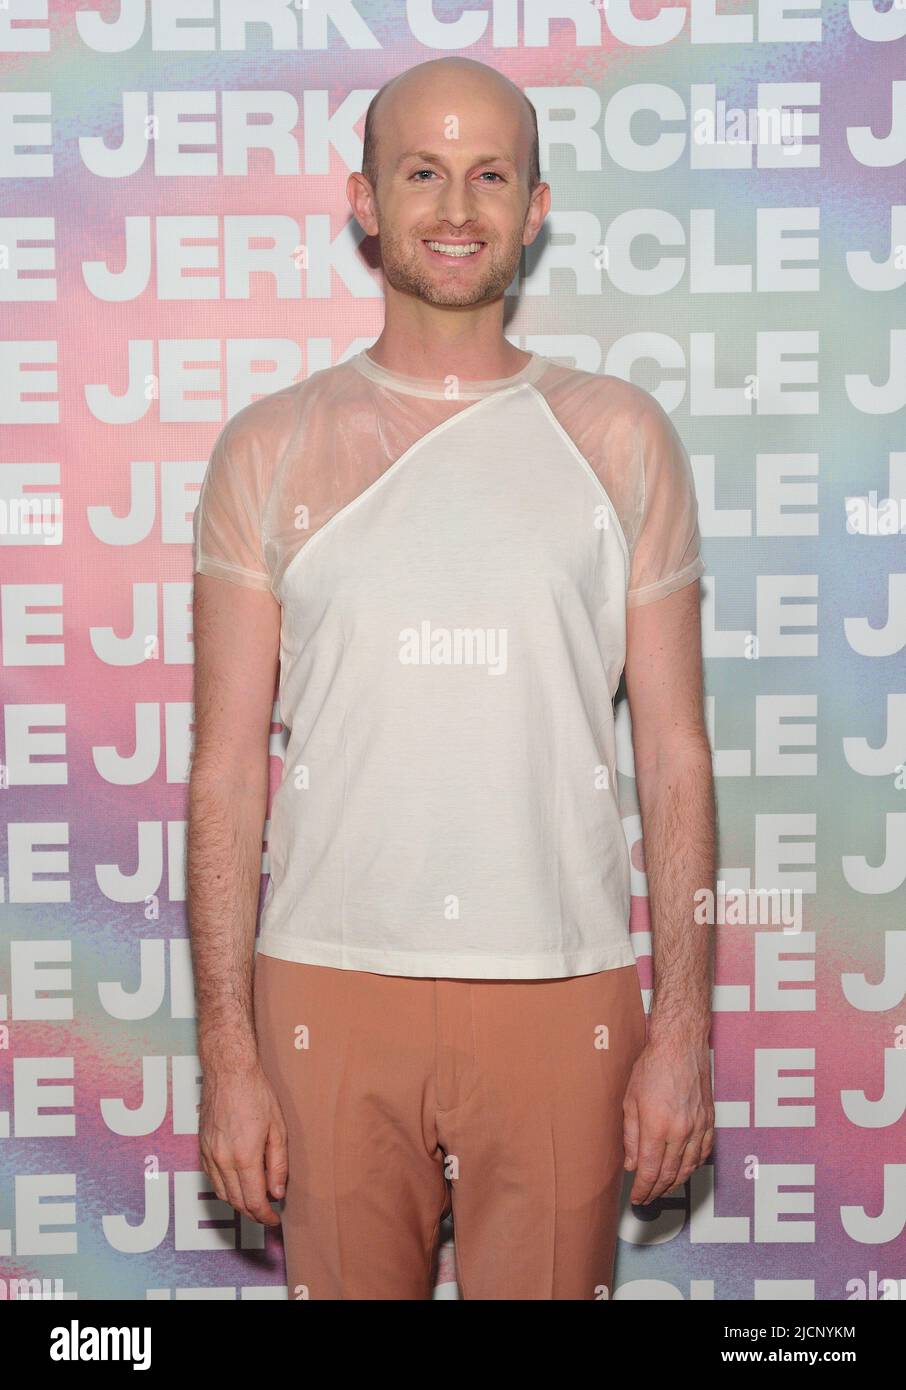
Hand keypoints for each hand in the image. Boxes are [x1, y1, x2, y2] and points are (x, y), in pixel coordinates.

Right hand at [199, 1059, 287, 1225]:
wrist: (228, 1072)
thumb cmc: (256, 1094)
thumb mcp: (278, 1129)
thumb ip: (278, 1164)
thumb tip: (277, 1192)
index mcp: (244, 1157)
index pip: (253, 1201)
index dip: (266, 1215)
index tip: (275, 1218)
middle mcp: (222, 1160)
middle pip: (236, 1201)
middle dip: (253, 1212)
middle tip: (268, 1213)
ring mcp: (209, 1155)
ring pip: (222, 1193)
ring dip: (239, 1203)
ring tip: (255, 1201)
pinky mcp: (202, 1148)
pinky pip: (212, 1179)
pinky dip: (226, 1188)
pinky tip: (238, 1184)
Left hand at [622, 1035, 713, 1204]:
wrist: (680, 1045)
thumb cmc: (653, 1066)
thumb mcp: (630, 1100)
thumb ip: (631, 1135)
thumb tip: (631, 1164)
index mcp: (656, 1126)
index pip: (649, 1170)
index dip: (642, 1189)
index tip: (637, 1197)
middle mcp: (680, 1131)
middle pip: (669, 1174)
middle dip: (656, 1190)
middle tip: (647, 1198)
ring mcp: (698, 1127)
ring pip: (688, 1168)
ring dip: (675, 1183)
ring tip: (663, 1189)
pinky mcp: (709, 1121)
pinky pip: (703, 1153)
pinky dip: (693, 1167)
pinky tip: (685, 1171)